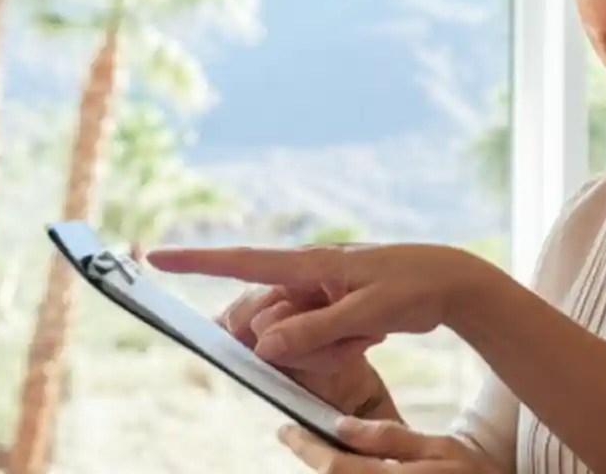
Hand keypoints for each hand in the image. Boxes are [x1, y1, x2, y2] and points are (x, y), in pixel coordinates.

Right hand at [149, 243, 499, 371]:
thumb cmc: (413, 286)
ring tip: (370, 333)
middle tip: (357, 335)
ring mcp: (318, 295)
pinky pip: (316, 343)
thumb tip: (261, 344)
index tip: (154, 256)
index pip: (242, 262)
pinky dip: (340, 348)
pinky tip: (372, 336)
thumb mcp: (366, 314)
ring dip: (328, 347)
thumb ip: (313, 331)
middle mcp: (306, 276)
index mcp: (310, 264)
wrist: (450, 283)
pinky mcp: (331, 310)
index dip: (197, 262)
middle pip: (271, 322)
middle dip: (304, 342)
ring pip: (294, 338)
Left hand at [278, 418, 498, 472]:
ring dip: (332, 469)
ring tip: (322, 448)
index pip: (335, 468)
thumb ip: (391, 439)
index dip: (306, 449)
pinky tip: (350, 464)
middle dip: (314, 459)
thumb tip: (342, 427)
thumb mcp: (441, 449)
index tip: (285, 430)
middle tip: (298, 437)